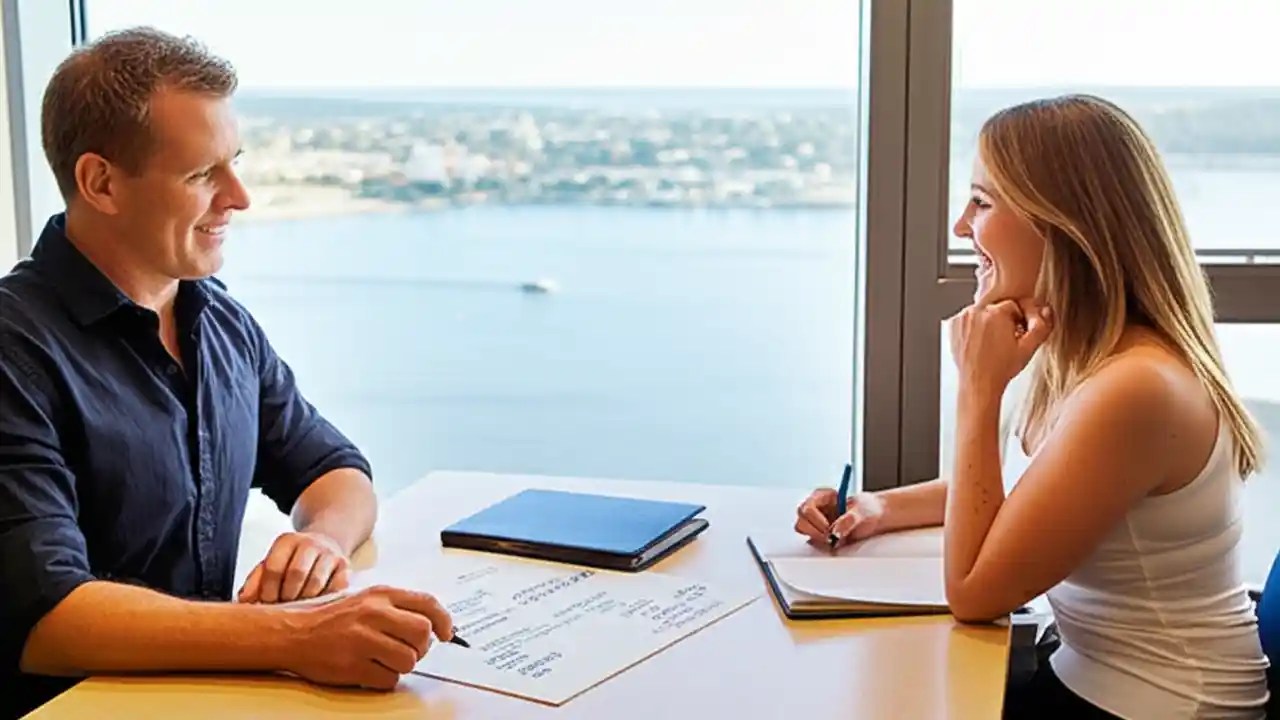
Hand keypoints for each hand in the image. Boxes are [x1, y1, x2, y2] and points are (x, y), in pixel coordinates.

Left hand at [238, 531, 349, 603]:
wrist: (324, 545)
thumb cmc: (290, 563)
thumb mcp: (270, 565)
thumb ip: (255, 582)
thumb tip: (244, 601)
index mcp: (287, 541)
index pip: (274, 568)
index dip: (268, 591)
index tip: (266, 605)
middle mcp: (310, 543)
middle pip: (296, 574)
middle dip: (287, 597)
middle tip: (283, 610)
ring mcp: (330, 553)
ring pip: (316, 583)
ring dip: (305, 601)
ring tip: (298, 611)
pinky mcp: (346, 566)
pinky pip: (336, 588)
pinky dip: (325, 601)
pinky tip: (317, 606)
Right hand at [286, 585, 453, 690]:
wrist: (292, 632)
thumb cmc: (329, 617)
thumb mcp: (366, 599)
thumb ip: (396, 607)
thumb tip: (431, 621)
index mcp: (381, 595)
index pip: (427, 604)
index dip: (444, 620)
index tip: (447, 633)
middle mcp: (374, 614)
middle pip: (422, 633)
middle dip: (422, 647)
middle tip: (411, 650)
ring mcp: (363, 640)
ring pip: (408, 659)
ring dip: (402, 665)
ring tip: (386, 660)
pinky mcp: (353, 665)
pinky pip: (388, 679)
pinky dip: (385, 679)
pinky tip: (372, 669)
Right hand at [795, 488, 886, 547]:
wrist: (876, 517)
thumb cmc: (869, 508)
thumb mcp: (862, 510)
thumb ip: (849, 519)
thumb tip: (835, 531)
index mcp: (823, 496)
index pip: (807, 507)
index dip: (816, 521)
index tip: (829, 529)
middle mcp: (816, 508)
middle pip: (801, 520)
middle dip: (815, 532)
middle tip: (831, 538)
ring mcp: (816, 521)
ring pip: (802, 529)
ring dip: (816, 538)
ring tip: (833, 540)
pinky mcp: (820, 534)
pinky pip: (812, 541)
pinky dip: (820, 545)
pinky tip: (833, 543)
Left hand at [948, 299, 1052, 397]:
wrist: (978, 383)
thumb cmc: (1000, 369)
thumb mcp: (1028, 348)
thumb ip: (1041, 327)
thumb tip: (1046, 312)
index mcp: (996, 313)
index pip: (1013, 306)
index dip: (1018, 320)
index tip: (1017, 332)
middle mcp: (977, 312)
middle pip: (995, 309)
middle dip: (1002, 321)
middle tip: (1005, 340)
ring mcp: (962, 319)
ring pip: (980, 314)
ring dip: (986, 324)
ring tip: (991, 344)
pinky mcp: (952, 326)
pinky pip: (966, 321)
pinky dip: (972, 328)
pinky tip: (979, 344)